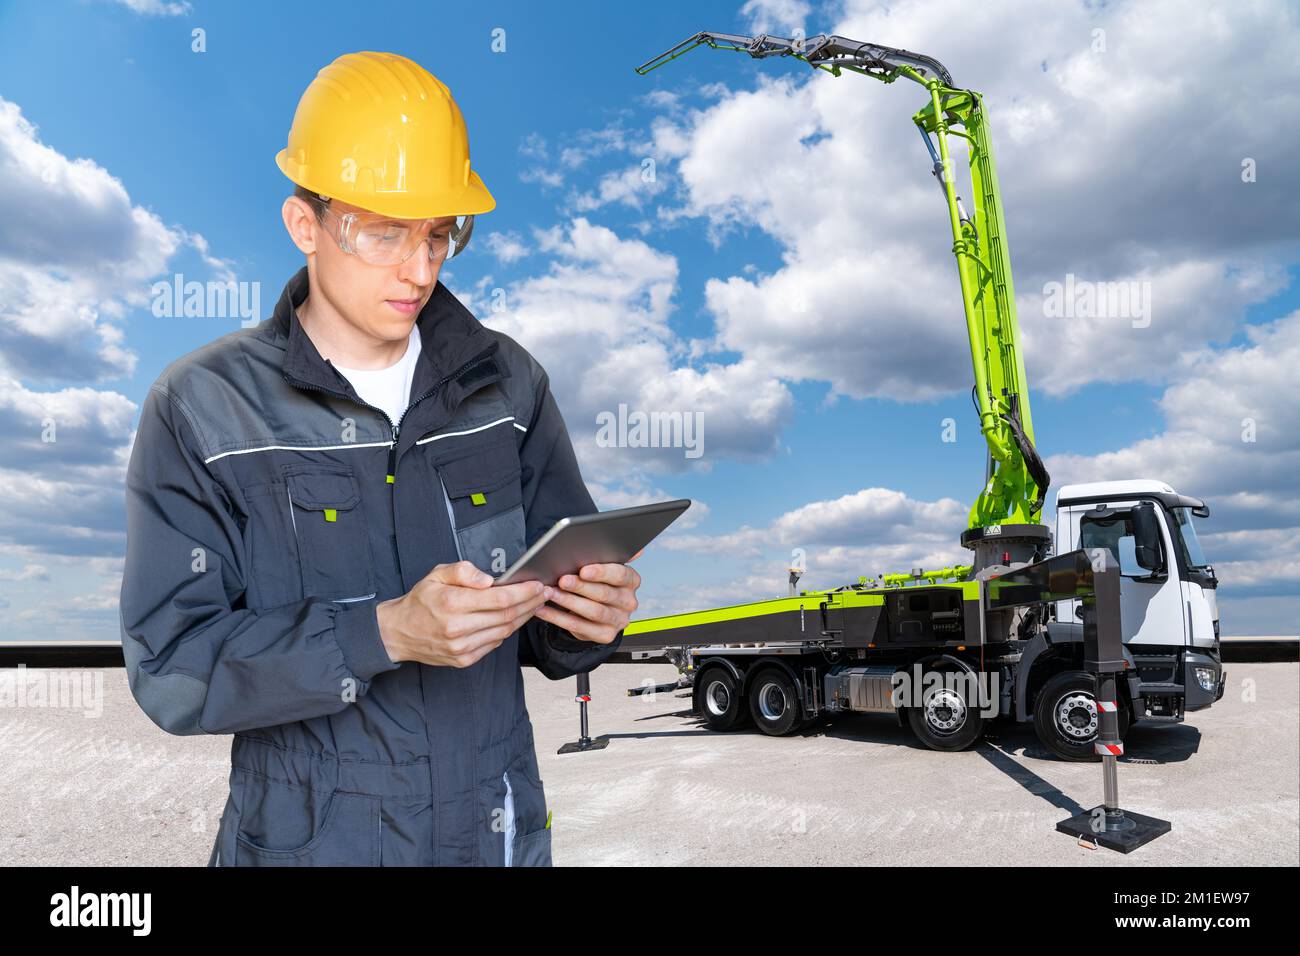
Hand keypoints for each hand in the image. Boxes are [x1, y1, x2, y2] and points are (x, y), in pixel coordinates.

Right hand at [376, 560, 551, 667]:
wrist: (398, 633)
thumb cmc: (420, 601)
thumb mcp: (436, 575)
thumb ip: (463, 571)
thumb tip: (489, 579)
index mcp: (451, 603)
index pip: (499, 598)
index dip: (524, 592)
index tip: (538, 584)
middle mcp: (457, 628)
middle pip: (507, 616)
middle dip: (530, 603)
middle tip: (544, 592)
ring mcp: (462, 647)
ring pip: (504, 631)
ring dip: (523, 617)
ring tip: (534, 604)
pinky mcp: (464, 659)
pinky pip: (495, 644)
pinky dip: (508, 630)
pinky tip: (515, 618)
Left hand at [532, 556, 641, 644]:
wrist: (593, 610)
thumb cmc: (596, 582)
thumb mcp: (602, 567)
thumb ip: (608, 555)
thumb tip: (623, 545)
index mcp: (631, 581)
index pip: (620, 575)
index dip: (601, 573)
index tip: (583, 570)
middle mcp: (628, 601)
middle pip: (605, 593)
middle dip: (580, 586)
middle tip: (562, 580)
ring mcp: (618, 620)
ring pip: (593, 611)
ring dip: (568, 601)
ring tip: (551, 593)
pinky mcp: (606, 634)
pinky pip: (579, 627)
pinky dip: (558, 618)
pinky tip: (544, 609)